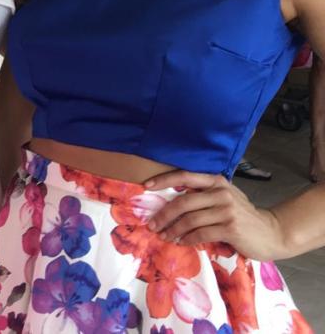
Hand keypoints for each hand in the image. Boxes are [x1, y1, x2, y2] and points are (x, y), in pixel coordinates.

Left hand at [144, 170, 287, 260]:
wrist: (272, 232)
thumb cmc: (242, 215)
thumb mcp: (225, 197)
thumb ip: (203, 195)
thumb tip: (170, 199)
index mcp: (216, 181)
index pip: (184, 176)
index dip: (163, 180)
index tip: (145, 187)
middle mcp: (221, 192)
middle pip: (183, 202)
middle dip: (163, 214)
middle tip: (152, 224)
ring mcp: (227, 210)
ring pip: (190, 220)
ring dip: (173, 230)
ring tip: (164, 236)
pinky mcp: (231, 228)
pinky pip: (201, 234)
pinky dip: (187, 239)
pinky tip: (181, 242)